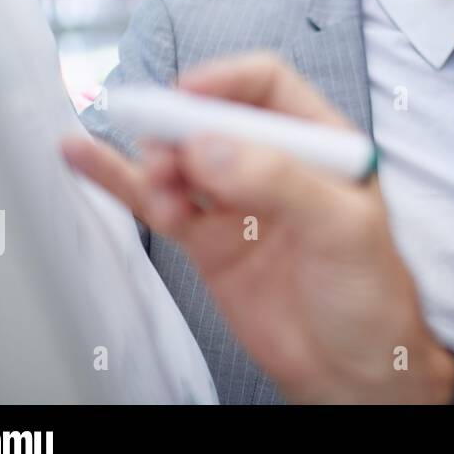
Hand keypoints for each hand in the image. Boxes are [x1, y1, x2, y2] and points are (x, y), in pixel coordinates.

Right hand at [62, 52, 453, 403]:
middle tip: (164, 152)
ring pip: (183, 160)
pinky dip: (119, 180)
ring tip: (163, 190)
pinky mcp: (209, 241)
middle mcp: (277, 164)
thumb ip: (281, 183)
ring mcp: (239, 202)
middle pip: (214, 119)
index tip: (186, 96)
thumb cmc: (370, 296)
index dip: (225, 82)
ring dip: (158, 164)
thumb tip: (212, 147)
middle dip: (181, 127)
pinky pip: (159, 202)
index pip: (269, 87)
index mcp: (323, 145)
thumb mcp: (344, 230)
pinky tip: (83, 155)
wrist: (352, 372)